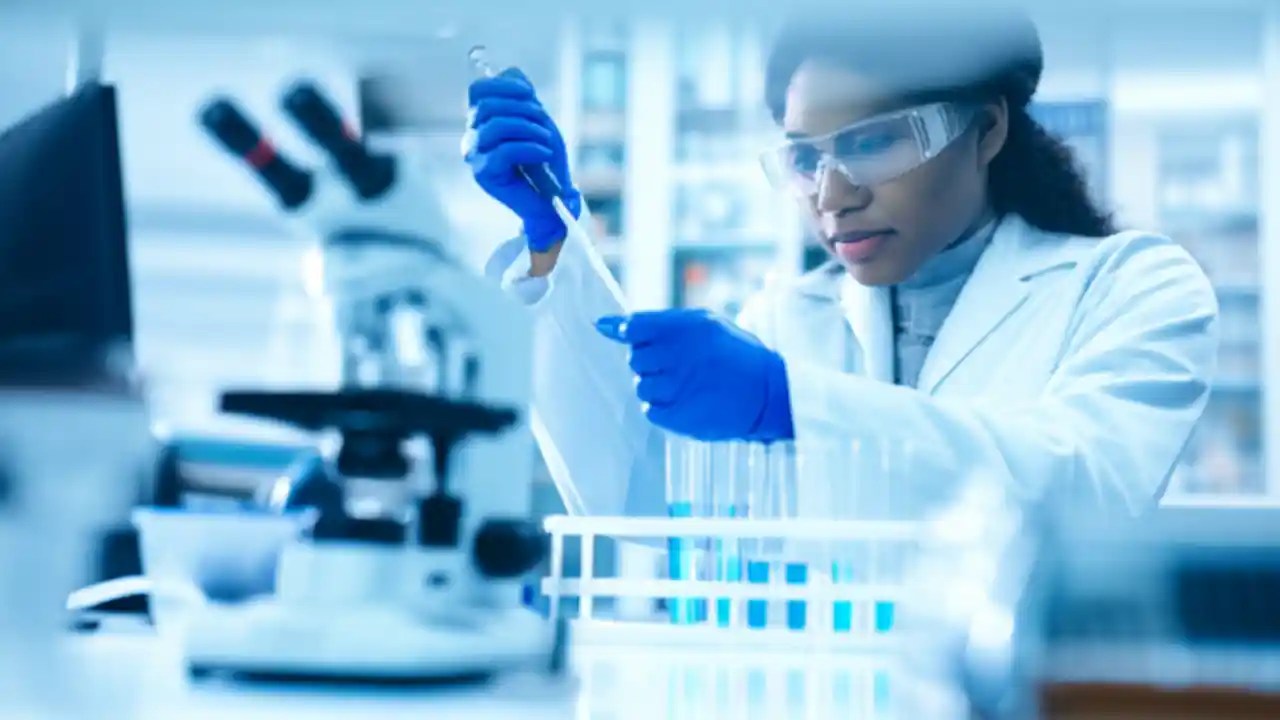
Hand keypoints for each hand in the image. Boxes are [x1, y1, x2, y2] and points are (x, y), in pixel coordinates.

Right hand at [464, 68, 581, 251]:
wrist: (551, 200)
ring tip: (547, 141)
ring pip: (496, 126)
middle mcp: (472, 136)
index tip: (531, 96)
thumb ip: (523, 96)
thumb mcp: (538, 121)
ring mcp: (475, 156)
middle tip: (544, 125)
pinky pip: (504, 151)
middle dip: (524, 110)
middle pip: (488, 105)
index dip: (505, 86)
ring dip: (529, 128)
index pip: (479, 89)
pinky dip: (531, 148)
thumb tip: (511, 72)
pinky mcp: (484, 174)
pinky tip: (545, 153)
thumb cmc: (544, 161)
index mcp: (481, 120)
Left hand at [595, 309, 794, 441]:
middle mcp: (681, 355)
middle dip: (651, 363)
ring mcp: (679, 387)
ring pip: (641, 387)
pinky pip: (651, 411)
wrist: (770, 395)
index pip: (635, 327)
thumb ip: (656, 323)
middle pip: (635, 359)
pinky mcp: (679, 416)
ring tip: (687, 387)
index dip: (634, 335)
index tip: (640, 340)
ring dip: (658, 388)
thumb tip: (603, 324)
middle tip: (679, 366)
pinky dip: (665, 409)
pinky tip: (688, 403)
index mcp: (688, 327)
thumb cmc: (734, 355)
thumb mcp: (706, 324)